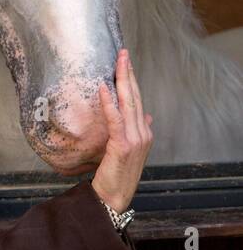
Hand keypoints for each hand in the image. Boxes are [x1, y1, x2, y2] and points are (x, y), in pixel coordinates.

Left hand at [90, 49, 152, 213]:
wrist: (113, 196)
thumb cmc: (115, 173)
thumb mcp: (127, 149)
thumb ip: (135, 131)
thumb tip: (144, 115)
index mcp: (144, 132)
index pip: (138, 100)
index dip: (132, 80)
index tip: (126, 62)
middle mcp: (143, 133)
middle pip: (135, 97)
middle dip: (129, 73)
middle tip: (123, 53)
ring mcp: (136, 139)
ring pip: (129, 103)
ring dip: (122, 81)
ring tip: (117, 62)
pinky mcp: (123, 145)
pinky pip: (115, 119)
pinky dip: (110, 102)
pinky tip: (104, 87)